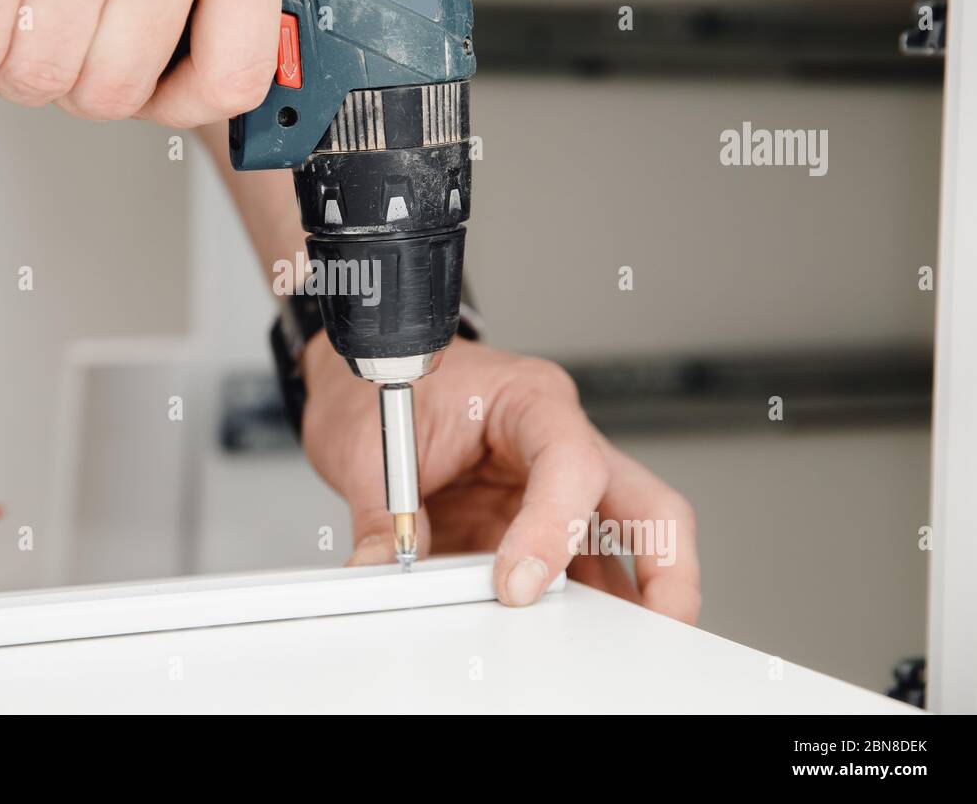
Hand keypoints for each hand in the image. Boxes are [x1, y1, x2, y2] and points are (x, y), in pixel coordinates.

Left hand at [300, 335, 701, 621]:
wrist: (370, 381)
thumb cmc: (385, 387)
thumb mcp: (369, 444)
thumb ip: (383, 513)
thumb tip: (384, 573)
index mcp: (529, 400)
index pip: (571, 460)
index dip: (554, 527)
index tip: (515, 583)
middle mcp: (558, 444)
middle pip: (647, 506)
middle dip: (666, 570)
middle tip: (658, 627)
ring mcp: (553, 491)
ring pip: (622, 549)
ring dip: (617, 602)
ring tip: (593, 651)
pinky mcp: (532, 527)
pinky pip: (570, 574)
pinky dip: (567, 611)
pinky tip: (550, 640)